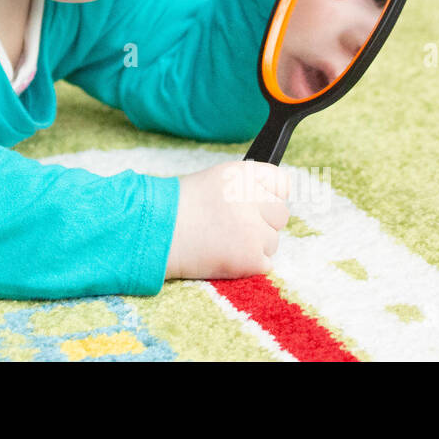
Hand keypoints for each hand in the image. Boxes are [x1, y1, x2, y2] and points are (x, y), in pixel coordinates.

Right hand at [166, 161, 290, 280]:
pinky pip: (265, 263)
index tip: (260, 202)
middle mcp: (253, 199)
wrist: (156, 234)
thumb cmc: (180, 207)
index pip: (282, 183)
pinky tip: (224, 254)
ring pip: (272, 241)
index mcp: (244, 175)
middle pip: (280, 214)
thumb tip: (273, 195)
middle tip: (234, 225)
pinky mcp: (252, 258)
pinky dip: (248, 264)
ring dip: (254, 244)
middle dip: (263, 221)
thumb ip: (246, 184)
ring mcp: (255, 230)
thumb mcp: (215, 179)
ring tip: (223, 239)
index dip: (270, 194)